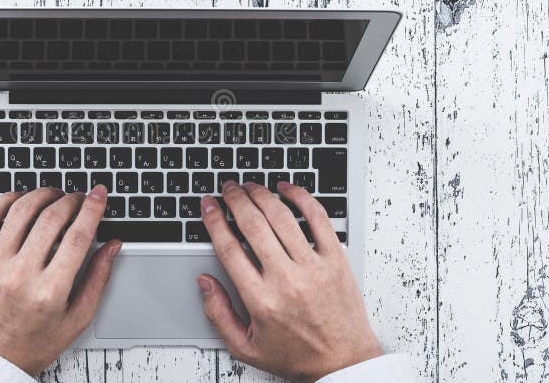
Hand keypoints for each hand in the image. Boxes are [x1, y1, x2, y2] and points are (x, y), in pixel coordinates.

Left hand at [0, 185, 120, 376]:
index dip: (92, 209)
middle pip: (52, 218)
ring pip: (21, 211)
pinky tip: (21, 199)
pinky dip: (7, 200)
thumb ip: (98, 278)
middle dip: (71, 200)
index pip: (78, 236)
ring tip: (53, 196)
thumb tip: (112, 245)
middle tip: (79, 198)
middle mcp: (20, 276)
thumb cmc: (34, 341)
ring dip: (42, 194)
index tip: (98, 195)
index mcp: (50, 292)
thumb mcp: (77, 318)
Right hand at [197, 181, 382, 382]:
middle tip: (228, 189)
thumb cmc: (298, 354)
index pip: (229, 248)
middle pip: (253, 225)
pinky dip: (301, 197)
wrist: (344, 362)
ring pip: (282, 217)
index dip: (214, 221)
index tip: (208, 207)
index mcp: (261, 300)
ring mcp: (313, 267)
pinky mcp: (335, 259)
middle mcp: (286, 280)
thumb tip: (204, 281)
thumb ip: (218, 314)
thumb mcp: (246, 347)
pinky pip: (318, 218)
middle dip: (235, 200)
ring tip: (251, 186)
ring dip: (262, 195)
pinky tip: (287, 188)